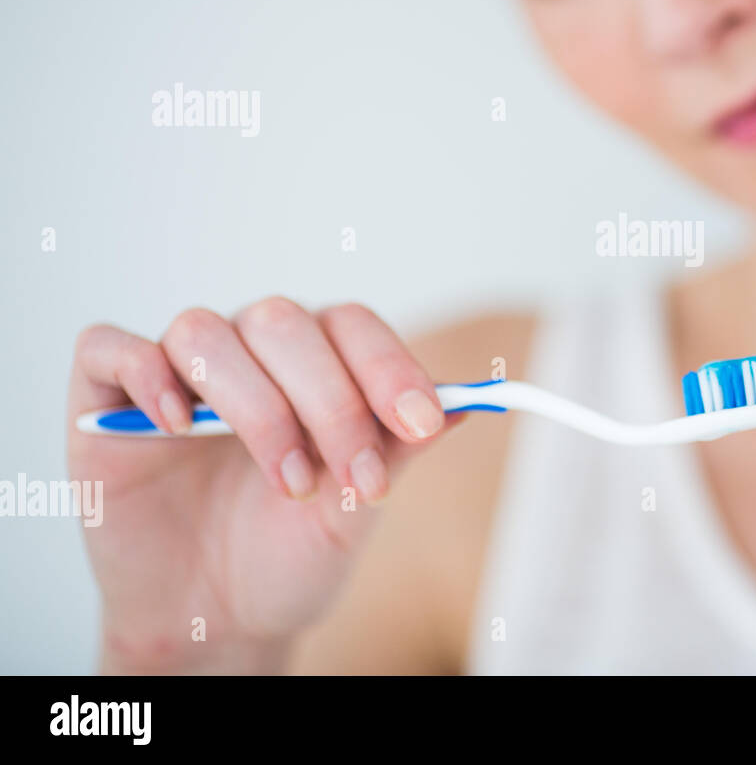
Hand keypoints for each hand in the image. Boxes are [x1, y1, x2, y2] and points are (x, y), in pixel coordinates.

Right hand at [67, 298, 459, 672]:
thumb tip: (462, 404)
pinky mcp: (105, 398)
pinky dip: (148, 375)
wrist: (216, 620)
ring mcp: (176, 371)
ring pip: (206, 333)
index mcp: (314, 365)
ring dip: (256, 408)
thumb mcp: (354, 510)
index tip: (423, 422)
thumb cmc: (287, 555)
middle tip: (358, 479)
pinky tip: (179, 425)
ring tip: (289, 484)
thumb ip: (397, 450)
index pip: (351, 327)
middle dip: (332, 402)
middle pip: (285, 324)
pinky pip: (113, 347)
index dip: (388, 367)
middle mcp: (248, 354)